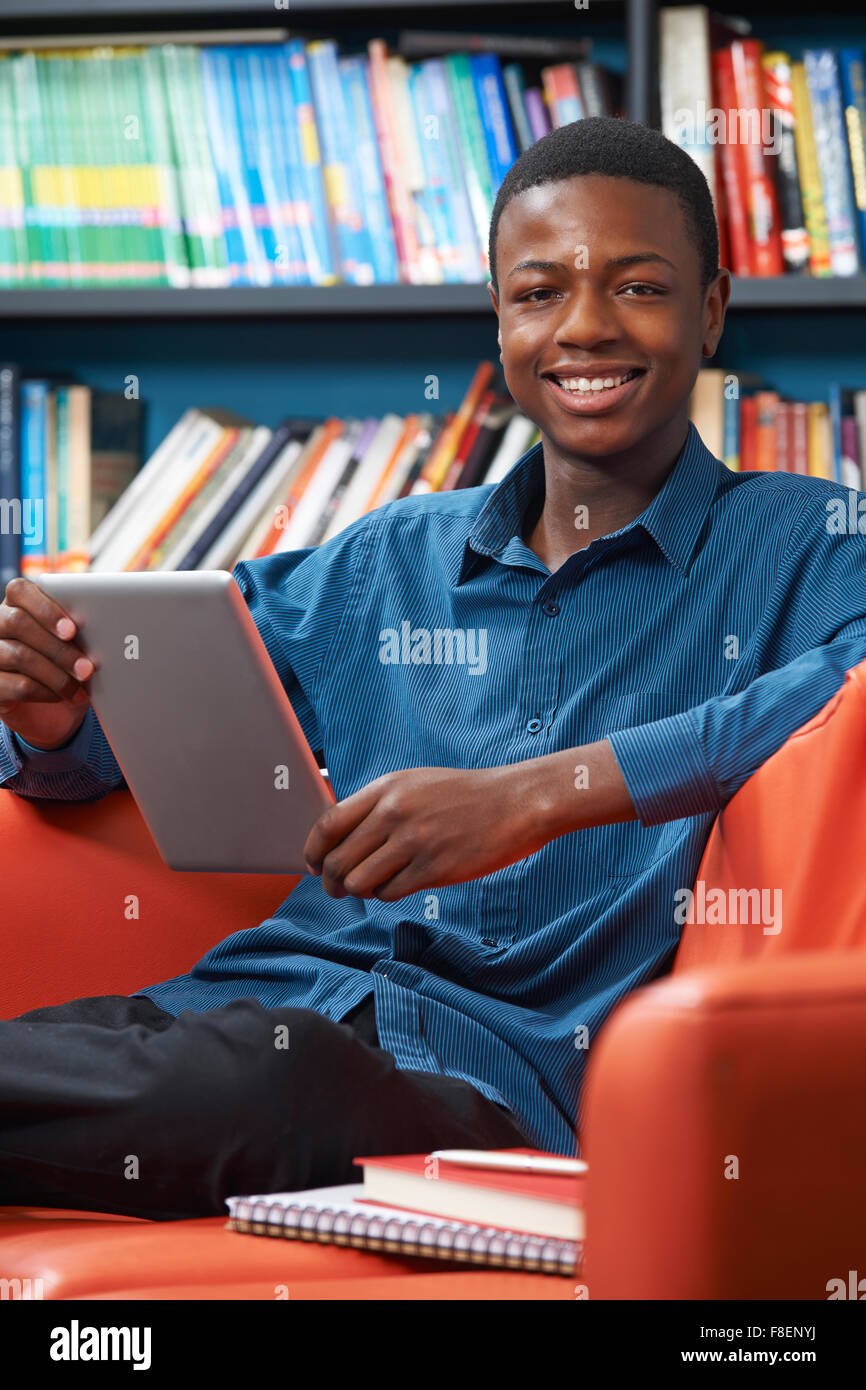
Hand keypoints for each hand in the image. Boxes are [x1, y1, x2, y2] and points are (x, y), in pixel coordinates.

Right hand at [0, 577, 95, 749]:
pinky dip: (46, 692)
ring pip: (19, 656)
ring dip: (57, 674)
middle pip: (18, 623)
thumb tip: (102, 631)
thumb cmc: (67, 666)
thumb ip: (78, 630)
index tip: (72, 630)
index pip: (19, 590)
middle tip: (87, 668)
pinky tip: (64, 696)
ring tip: (81, 685)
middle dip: (59, 648)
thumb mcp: (75, 645)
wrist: (51, 711)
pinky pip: (16, 685)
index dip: (45, 609)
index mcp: (16, 604)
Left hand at [303, 763, 556, 900]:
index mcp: (386, 788)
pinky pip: (389, 893)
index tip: (313, 864)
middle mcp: (394, 813)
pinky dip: (386, 895)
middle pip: (338, 859)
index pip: (328, 824)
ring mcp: (414, 842)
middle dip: (331, 881)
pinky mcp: (433, 868)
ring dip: (358, 891)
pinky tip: (398, 886)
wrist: (515, 803)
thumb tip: (341, 838)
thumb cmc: (466, 796)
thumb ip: (379, 805)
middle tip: (336, 888)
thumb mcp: (416, 784)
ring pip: (358, 881)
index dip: (313, 850)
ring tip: (368, 888)